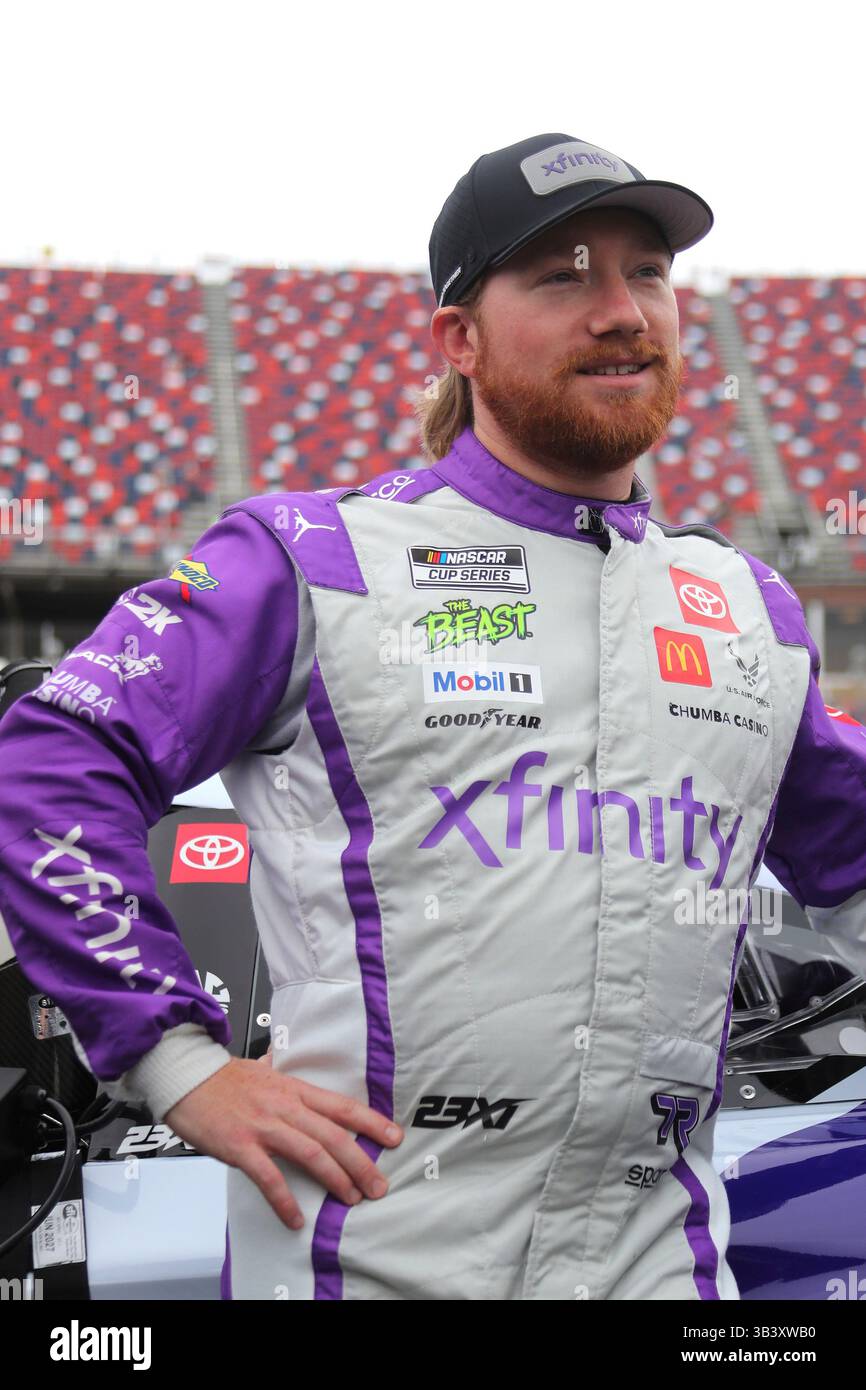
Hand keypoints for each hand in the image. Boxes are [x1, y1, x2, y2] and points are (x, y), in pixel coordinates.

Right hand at [164, 1057, 402, 1230]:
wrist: (184, 1075)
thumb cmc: (220, 1075)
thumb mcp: (259, 1067)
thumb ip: (276, 1069)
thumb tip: (279, 1060)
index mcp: (293, 1089)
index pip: (341, 1105)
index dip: (371, 1122)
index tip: (394, 1137)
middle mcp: (284, 1106)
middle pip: (333, 1134)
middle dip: (361, 1162)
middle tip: (379, 1185)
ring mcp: (263, 1126)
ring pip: (311, 1153)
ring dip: (335, 1179)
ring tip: (352, 1199)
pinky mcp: (240, 1145)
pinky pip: (268, 1177)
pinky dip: (284, 1200)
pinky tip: (296, 1218)